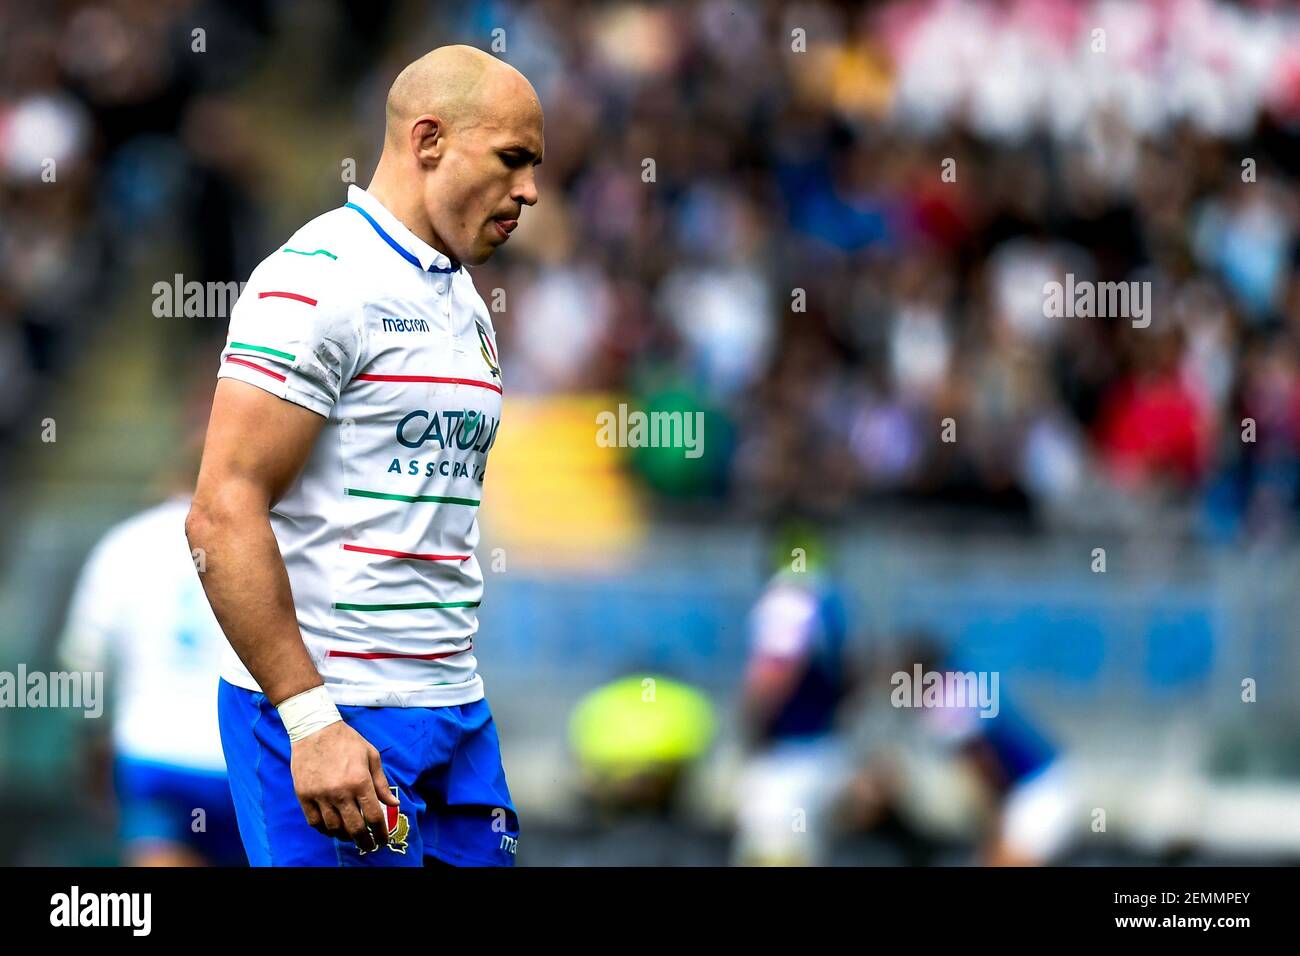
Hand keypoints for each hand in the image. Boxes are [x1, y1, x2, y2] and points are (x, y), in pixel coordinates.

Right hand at [289, 721, 399, 851]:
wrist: (314, 729)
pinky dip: (324, 830)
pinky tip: (332, 829)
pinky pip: (314, 822)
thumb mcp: (371, 756)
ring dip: (344, 836)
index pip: (374, 816)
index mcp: (360, 781)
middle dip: (364, 841)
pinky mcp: (304, 795)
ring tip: (351, 836)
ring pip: (334, 828)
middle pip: (354, 828)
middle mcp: (340, 792)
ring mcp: (320, 795)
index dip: (380, 832)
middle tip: (368, 846)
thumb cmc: (347, 741)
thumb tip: (393, 804)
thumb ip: (381, 783)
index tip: (382, 840)